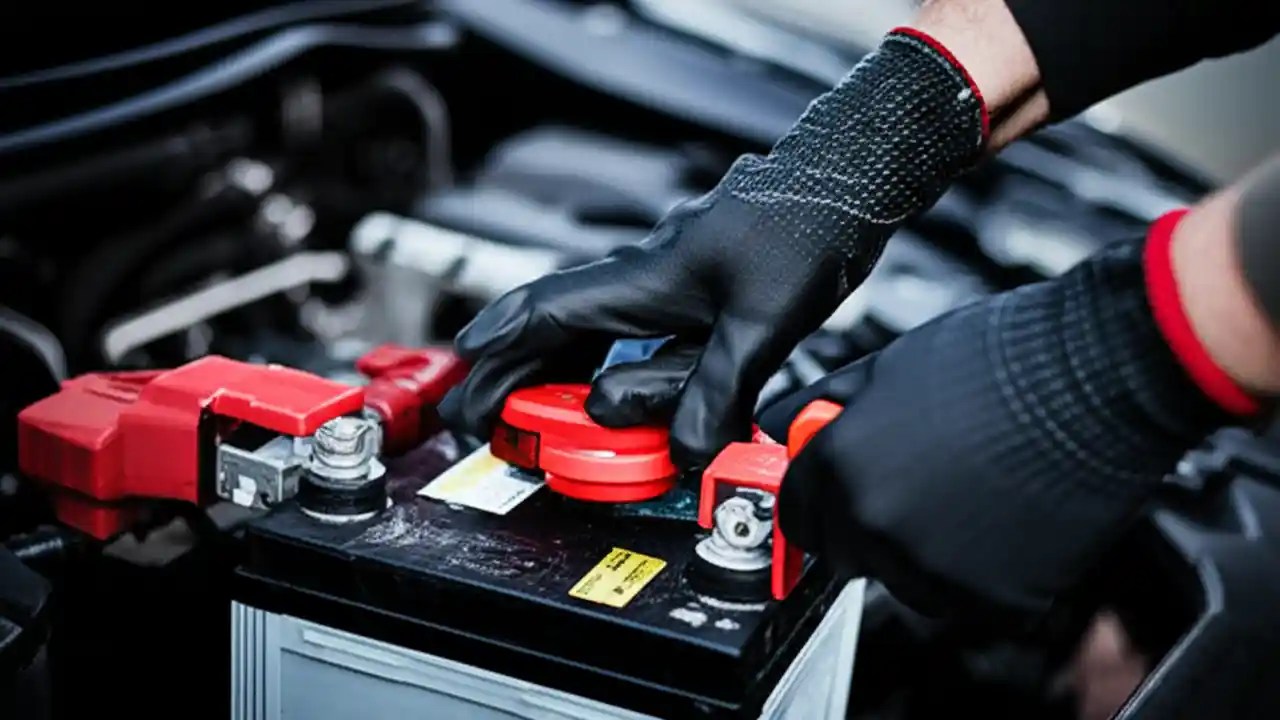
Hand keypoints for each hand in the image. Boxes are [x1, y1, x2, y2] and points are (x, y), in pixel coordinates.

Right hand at [440, 27, 987, 470]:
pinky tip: (607, 390)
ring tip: (534, 416)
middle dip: (512, 374)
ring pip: (586, 332)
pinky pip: (628, 335)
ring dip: (555, 372)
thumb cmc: (802, 232)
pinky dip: (605, 366)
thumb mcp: (761, 322)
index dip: (499, 357)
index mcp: (642, 280)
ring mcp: (662, 284)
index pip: (545, 317)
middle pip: (553, 329)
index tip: (469, 395)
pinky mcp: (690, 292)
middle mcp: (641, 280)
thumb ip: (718, 388)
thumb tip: (684, 451)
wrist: (843, 187)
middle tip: (487, 421)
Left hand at [758, 216, 1258, 623]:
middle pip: (847, 553)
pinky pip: (967, 597)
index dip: (817, 500)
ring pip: (905, 580)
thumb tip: (783, 431)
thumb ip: (820, 410)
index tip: (836, 491)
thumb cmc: (999, 356)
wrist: (1099, 375)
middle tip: (917, 480)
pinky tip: (1004, 513)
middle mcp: (880, 528)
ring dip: (923, 549)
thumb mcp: (884, 367)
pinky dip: (981, 568)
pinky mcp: (997, 600)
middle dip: (866, 522)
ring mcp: (938, 571)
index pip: (796, 516)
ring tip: (969, 489)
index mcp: (841, 470)